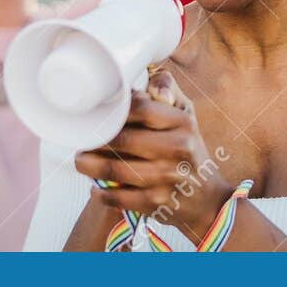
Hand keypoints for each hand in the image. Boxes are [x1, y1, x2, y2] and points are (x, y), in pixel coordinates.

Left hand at [74, 70, 232, 243]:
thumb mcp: (184, 113)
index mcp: (182, 122)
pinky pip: (119, 198)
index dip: (114, 111)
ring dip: (90, 166)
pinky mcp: (157, 203)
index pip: (141, 109)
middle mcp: (178, 149)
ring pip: (116, 170)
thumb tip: (139, 84)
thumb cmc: (186, 147)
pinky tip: (96, 187)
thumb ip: (165, 88)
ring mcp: (168, 178)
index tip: (98, 114)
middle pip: (124, 140)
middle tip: (81, 140)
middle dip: (95, 140)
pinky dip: (102, 193)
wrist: (205, 195)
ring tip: (81, 161)